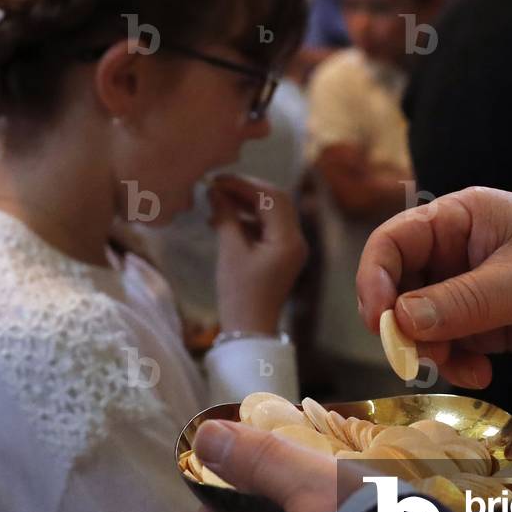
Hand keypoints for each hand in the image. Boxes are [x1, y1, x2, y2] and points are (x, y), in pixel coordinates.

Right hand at [210, 175, 307, 334]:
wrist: (249, 330)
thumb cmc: (239, 293)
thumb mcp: (230, 251)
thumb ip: (225, 216)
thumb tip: (215, 191)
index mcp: (289, 239)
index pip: (270, 198)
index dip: (243, 184)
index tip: (217, 180)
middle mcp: (296, 240)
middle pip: (274, 201)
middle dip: (245, 191)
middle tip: (216, 187)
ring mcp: (290, 248)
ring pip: (270, 214)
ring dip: (244, 205)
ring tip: (215, 203)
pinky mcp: (280, 255)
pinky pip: (266, 228)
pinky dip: (247, 220)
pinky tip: (222, 220)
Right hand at [356, 187, 511, 389]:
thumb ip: (462, 300)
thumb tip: (404, 321)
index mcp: (453, 221)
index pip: (391, 243)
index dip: (374, 279)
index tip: (378, 320)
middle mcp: (447, 253)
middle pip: (397, 289)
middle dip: (404, 327)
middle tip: (415, 358)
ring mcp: (458, 289)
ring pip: (418, 325)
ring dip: (432, 352)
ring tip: (463, 368)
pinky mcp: (473, 321)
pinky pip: (446, 345)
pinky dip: (455, 364)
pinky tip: (480, 373)